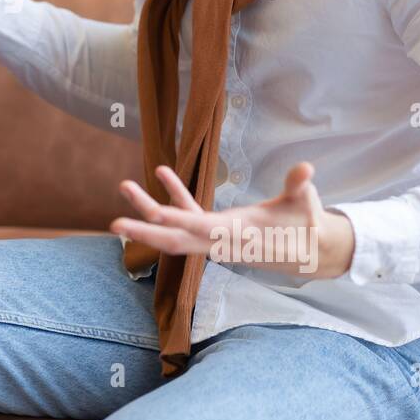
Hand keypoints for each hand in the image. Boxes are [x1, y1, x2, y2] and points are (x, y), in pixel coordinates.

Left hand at [110, 162, 355, 279]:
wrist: (306, 251)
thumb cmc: (305, 225)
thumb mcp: (304, 204)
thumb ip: (299, 185)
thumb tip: (306, 167)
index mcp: (237, 234)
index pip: (201, 228)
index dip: (177, 221)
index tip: (153, 215)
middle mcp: (218, 240)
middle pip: (174, 240)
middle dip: (145, 233)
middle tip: (113, 225)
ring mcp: (212, 237)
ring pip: (174, 229)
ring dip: (147, 212)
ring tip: (124, 186)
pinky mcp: (213, 230)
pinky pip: (188, 214)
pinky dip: (174, 197)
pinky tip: (162, 171)